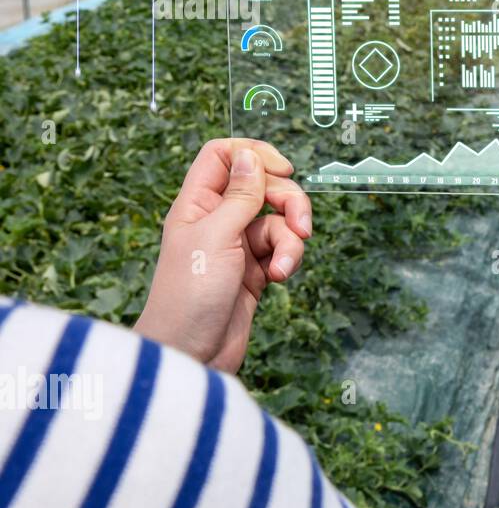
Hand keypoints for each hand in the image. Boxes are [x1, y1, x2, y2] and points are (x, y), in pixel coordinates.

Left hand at [136, 139, 311, 372]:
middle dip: (290, 202)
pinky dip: (288, 260)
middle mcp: (218, 219)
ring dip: (291, 240)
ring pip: (279, 221)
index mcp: (198, 203)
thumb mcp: (217, 235)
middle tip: (300, 225)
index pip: (224, 156)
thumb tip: (250, 155)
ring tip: (285, 266)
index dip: (254, 154)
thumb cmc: (190, 294)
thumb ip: (240, 194)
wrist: (191, 353)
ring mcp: (237, 245)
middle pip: (264, 186)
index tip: (283, 169)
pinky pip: (282, 250)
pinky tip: (280, 278)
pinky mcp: (255, 271)